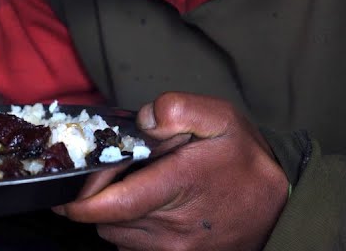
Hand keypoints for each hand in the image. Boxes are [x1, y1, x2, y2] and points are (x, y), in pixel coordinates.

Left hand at [58, 92, 288, 250]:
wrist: (282, 204)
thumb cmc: (245, 158)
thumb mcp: (218, 117)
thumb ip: (177, 109)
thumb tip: (143, 119)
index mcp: (177, 186)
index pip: (112, 205)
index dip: (79, 200)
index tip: (62, 190)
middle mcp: (173, 227)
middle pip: (106, 219)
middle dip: (98, 196)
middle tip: (114, 172)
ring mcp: (176, 250)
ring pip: (116, 235)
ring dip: (114, 213)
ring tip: (136, 188)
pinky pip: (133, 248)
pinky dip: (130, 230)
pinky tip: (147, 208)